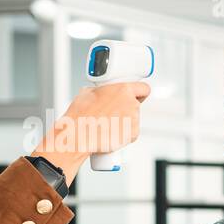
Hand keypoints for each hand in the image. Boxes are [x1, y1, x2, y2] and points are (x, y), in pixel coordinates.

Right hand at [31, 81, 150, 181]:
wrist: (80, 134)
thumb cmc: (82, 114)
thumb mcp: (89, 91)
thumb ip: (104, 90)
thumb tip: (103, 92)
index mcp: (124, 90)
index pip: (144, 88)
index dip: (140, 92)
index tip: (137, 94)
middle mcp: (132, 104)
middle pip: (136, 104)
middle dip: (126, 107)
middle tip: (111, 112)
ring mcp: (135, 120)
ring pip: (133, 118)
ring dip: (124, 120)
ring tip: (107, 123)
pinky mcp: (134, 134)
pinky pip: (131, 131)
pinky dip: (123, 132)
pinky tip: (110, 131)